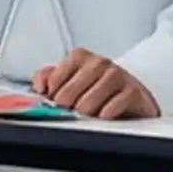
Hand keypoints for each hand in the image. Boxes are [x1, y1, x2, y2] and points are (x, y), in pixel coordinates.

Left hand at [33, 48, 159, 119]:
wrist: (130, 93)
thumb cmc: (95, 87)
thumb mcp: (69, 79)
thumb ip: (48, 78)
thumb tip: (38, 86)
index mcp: (79, 57)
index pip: (58, 74)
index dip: (51, 90)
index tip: (50, 101)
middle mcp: (99, 63)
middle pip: (77, 83)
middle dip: (67, 100)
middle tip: (64, 111)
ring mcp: (117, 75)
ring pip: (99, 89)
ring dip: (87, 105)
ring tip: (82, 114)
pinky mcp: (133, 90)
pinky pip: (121, 98)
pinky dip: (110, 108)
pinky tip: (103, 115)